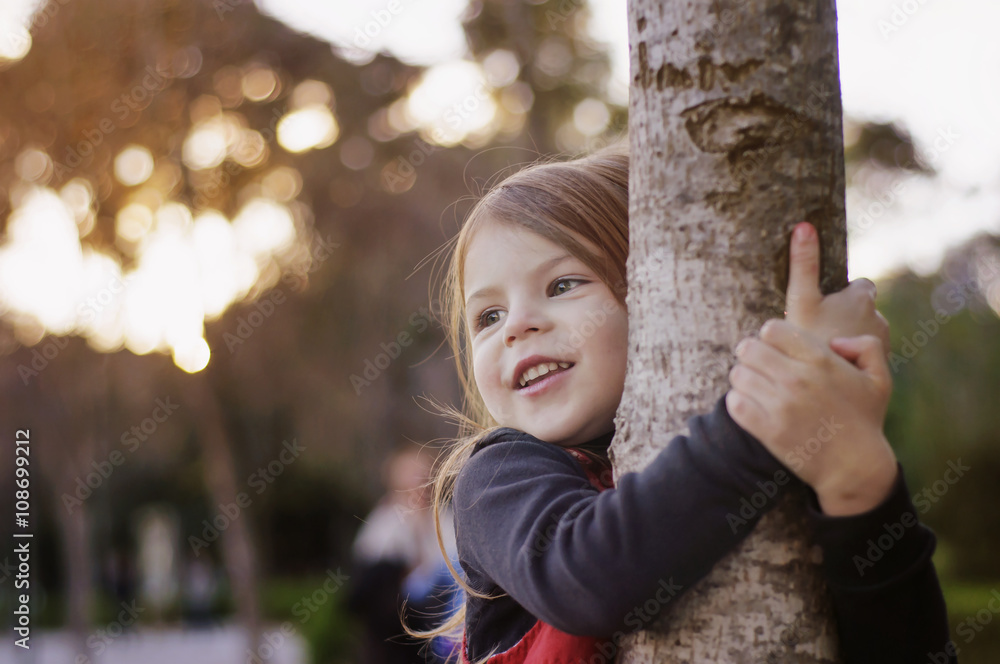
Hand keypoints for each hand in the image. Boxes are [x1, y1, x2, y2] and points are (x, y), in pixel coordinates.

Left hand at [726, 320, 898, 515]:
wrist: (855, 468)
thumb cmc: (865, 420)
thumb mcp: (879, 378)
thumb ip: (866, 346)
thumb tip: (834, 342)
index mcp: (820, 360)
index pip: (771, 329)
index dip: (769, 337)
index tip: (774, 349)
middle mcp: (798, 378)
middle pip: (748, 349)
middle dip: (751, 355)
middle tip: (759, 367)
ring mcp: (781, 405)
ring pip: (738, 375)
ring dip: (744, 379)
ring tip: (756, 388)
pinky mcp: (768, 430)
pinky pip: (734, 403)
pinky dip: (737, 402)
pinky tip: (750, 405)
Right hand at [783, 222, 889, 358]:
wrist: (824, 390)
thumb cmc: (809, 340)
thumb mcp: (800, 299)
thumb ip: (803, 263)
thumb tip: (803, 225)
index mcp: (862, 298)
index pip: (860, 286)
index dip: (843, 294)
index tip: (825, 307)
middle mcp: (880, 319)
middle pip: (864, 310)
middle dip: (847, 316)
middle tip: (821, 331)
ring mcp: (883, 345)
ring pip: (866, 333)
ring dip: (851, 337)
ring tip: (827, 350)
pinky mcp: (880, 368)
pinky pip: (867, 356)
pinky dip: (855, 358)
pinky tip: (836, 367)